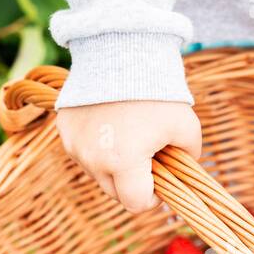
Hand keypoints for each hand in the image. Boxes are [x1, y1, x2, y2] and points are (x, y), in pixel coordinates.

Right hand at [56, 101, 201, 212]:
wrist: (122, 49)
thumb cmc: (158, 91)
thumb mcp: (187, 126)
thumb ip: (189, 155)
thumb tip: (183, 167)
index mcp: (122, 163)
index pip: (136, 203)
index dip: (152, 196)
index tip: (161, 179)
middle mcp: (92, 159)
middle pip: (115, 190)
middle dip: (133, 180)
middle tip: (147, 155)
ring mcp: (74, 144)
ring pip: (97, 170)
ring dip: (113, 162)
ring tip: (128, 133)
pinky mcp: (65, 128)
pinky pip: (83, 149)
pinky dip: (97, 143)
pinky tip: (111, 121)